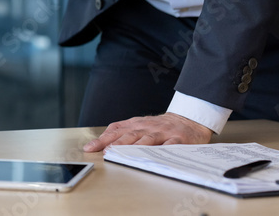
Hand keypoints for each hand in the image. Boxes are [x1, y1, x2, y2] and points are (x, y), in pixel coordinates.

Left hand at [82, 113, 212, 151]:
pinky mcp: (178, 140)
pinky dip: (162, 151)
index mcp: (137, 124)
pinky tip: (155, 157)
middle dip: (116, 144)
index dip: (102, 139)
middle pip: (129, 135)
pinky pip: (170, 146)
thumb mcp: (140, 124)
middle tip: (105, 152)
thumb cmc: (160, 126)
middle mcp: (148, 127)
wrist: (188, 120)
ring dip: (135, 147)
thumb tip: (103, 138)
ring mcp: (163, 133)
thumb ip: (123, 130)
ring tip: (125, 155)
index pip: (116, 130)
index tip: (90, 148)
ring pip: (147, 140)